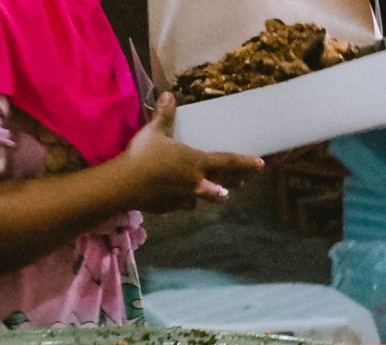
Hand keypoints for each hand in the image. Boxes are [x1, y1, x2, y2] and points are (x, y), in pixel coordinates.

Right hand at [118, 92, 263, 212]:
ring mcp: (183, 198)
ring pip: (201, 200)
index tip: (260, 164)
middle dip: (233, 184)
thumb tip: (168, 95)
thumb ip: (164, 115)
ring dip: (206, 196)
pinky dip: (180, 201)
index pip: (228, 162)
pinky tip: (173, 197)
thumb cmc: (143, 155)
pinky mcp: (168, 208)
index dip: (246, 163)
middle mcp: (195, 182)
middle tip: (241, 182)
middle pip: (222, 188)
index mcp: (196, 162)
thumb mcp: (154, 132)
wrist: (125, 184)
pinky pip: (180, 205)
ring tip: (204, 193)